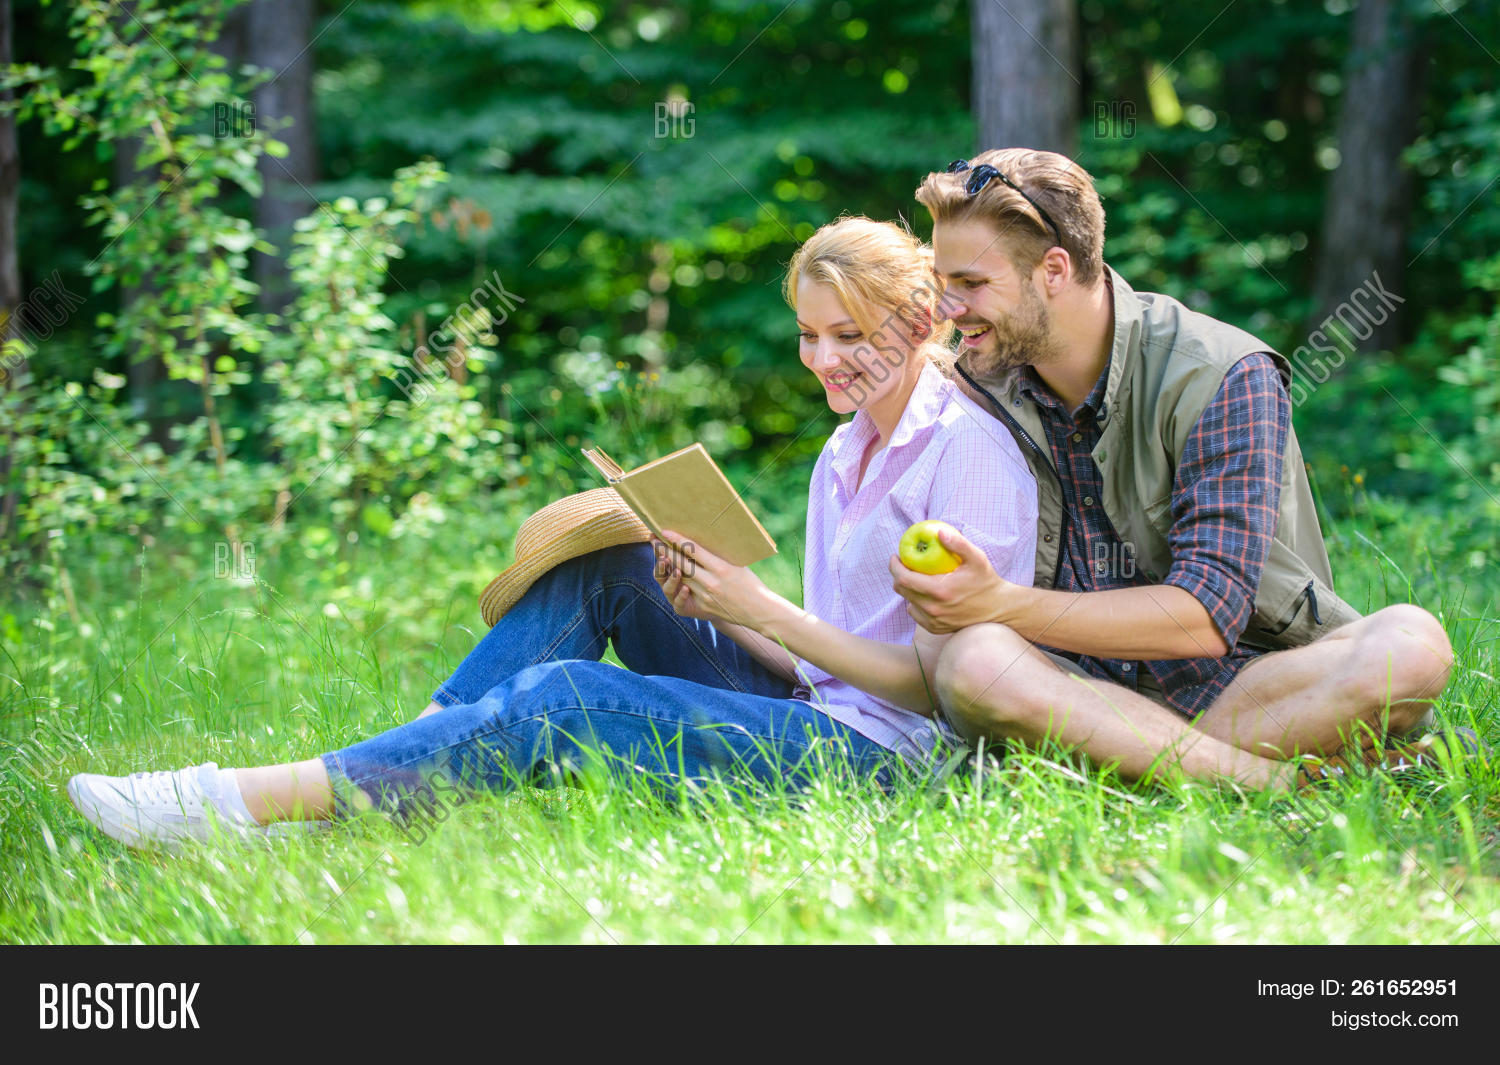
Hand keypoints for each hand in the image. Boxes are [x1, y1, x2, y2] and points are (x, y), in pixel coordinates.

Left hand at [651, 529, 777, 629]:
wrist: (759, 610)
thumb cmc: (750, 583)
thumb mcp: (737, 564)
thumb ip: (719, 555)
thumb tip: (702, 539)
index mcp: (722, 568)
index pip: (694, 550)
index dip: (678, 540)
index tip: (665, 531)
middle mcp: (712, 582)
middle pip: (682, 563)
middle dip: (666, 551)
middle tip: (653, 540)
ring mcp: (706, 596)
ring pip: (681, 577)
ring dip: (668, 566)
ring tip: (659, 554)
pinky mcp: (703, 607)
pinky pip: (686, 592)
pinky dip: (677, 582)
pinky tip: (669, 574)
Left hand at [888, 522, 1013, 633]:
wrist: (999, 609)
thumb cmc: (986, 581)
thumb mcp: (977, 558)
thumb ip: (958, 544)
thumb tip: (939, 532)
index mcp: (940, 591)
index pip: (904, 579)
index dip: (895, 566)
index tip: (896, 556)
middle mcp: (933, 609)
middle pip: (902, 591)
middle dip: (898, 575)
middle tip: (904, 564)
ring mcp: (934, 621)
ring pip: (908, 603)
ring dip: (908, 589)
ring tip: (917, 578)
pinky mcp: (936, 629)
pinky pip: (916, 614)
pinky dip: (916, 603)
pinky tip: (925, 594)